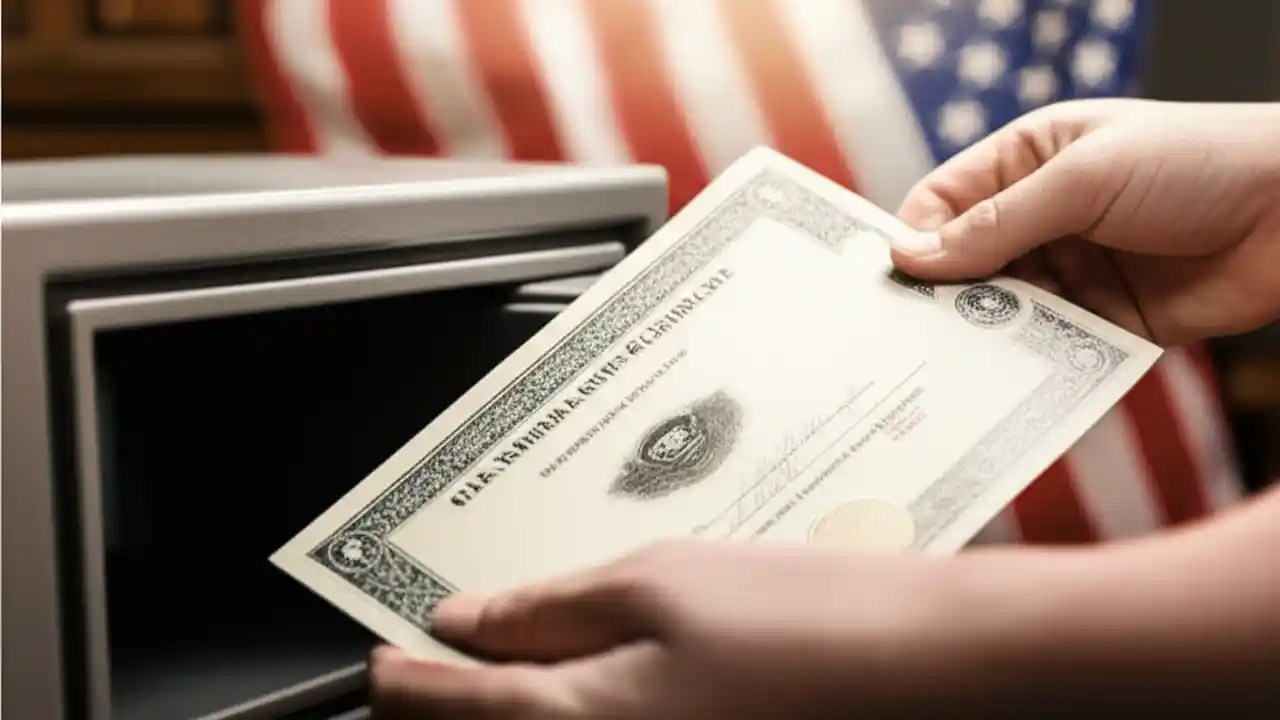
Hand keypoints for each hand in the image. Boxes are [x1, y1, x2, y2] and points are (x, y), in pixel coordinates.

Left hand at [367, 539, 1002, 718]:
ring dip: (518, 696)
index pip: (438, 711)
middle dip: (449, 694)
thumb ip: (545, 610)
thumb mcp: (658, 582)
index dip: (398, 676)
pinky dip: (580, 704)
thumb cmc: (807, 621)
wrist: (932, 670)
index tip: (379, 651)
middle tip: (451, 636)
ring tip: (530, 633)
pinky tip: (603, 661)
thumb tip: (464, 624)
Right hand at [890, 99, 1279, 345]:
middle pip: (966, 264)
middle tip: (904, 339)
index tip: (887, 283)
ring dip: (980, 337)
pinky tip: (1000, 387)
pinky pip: (1051, 349)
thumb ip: (997, 223)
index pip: (944, 201)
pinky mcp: (1105, 323)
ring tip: (944, 369)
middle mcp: (1043, 217)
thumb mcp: (1085, 180)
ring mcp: (1074, 271)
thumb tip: (909, 256)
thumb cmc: (1197, 163)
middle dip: (940, 297)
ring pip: (1002, 312)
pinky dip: (1027, 366)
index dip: (913, 238)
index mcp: (1029, 161)